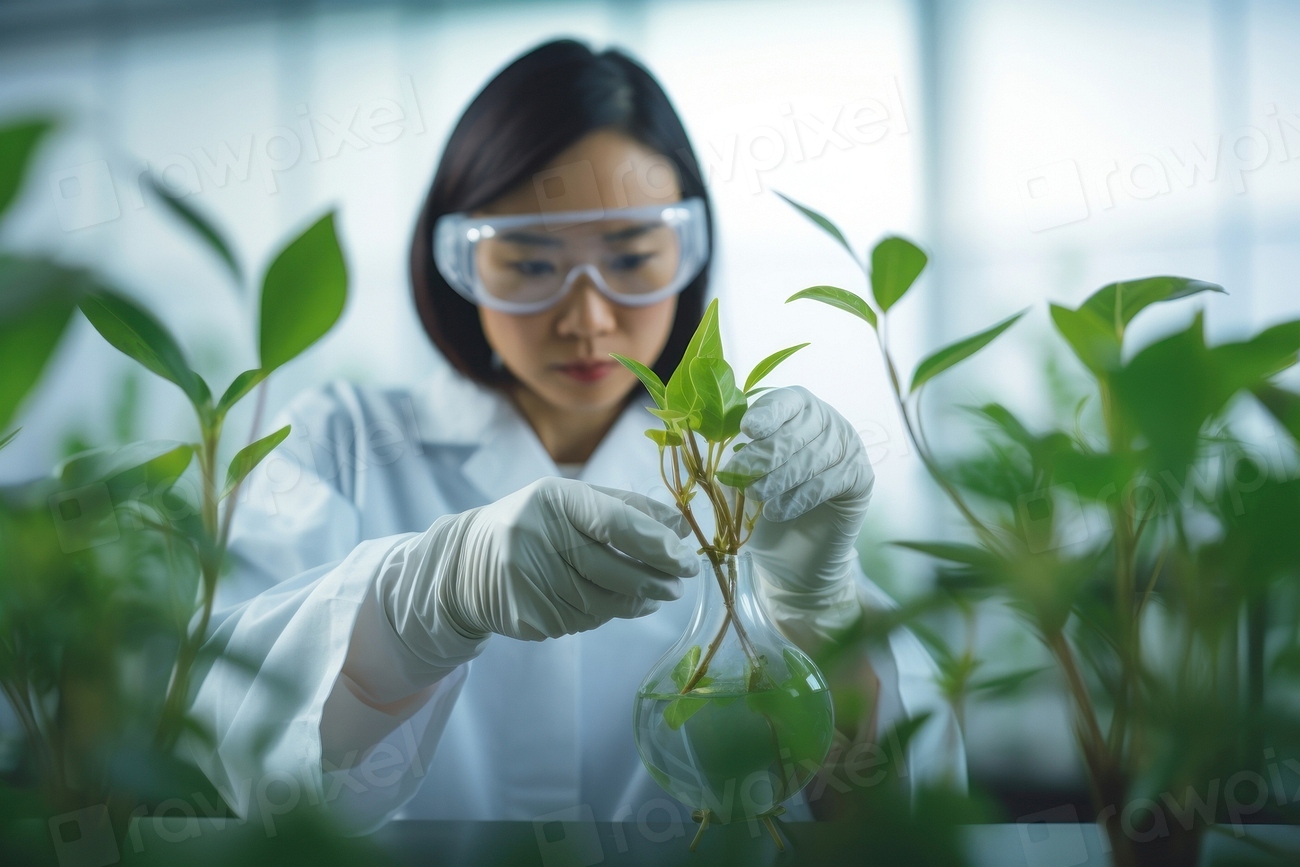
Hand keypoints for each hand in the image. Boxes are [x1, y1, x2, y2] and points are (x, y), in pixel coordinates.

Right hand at [432, 478, 699, 641]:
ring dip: (638, 601)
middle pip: (613, 569)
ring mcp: (528, 582)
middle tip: (680, 582)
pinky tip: (617, 603)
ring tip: (656, 594)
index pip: (613, 523)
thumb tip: (681, 527)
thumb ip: (628, 509)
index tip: (687, 558)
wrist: (466, 563)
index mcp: (552, 500)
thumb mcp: (573, 500)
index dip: (655, 544)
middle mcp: (535, 538)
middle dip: (656, 579)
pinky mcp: (527, 617)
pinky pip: (584, 621)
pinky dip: (609, 613)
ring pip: (603, 602)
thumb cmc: (535, 523)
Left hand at [719, 386, 873, 636]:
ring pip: (812, 458)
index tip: (748, 430)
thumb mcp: (744, 478)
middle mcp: (826, 421)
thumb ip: (738, 458)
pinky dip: (800, 498)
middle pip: (795, 432)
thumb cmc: (766, 504)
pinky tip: (778, 511)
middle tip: (740, 476)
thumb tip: (726, 452)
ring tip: (757, 497)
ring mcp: (847, 446)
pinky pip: (830, 482)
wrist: (794, 552)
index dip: (768, 413)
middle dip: (764, 455)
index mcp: (797, 409)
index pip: (785, 401)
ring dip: (779, 480)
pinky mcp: (861, 476)